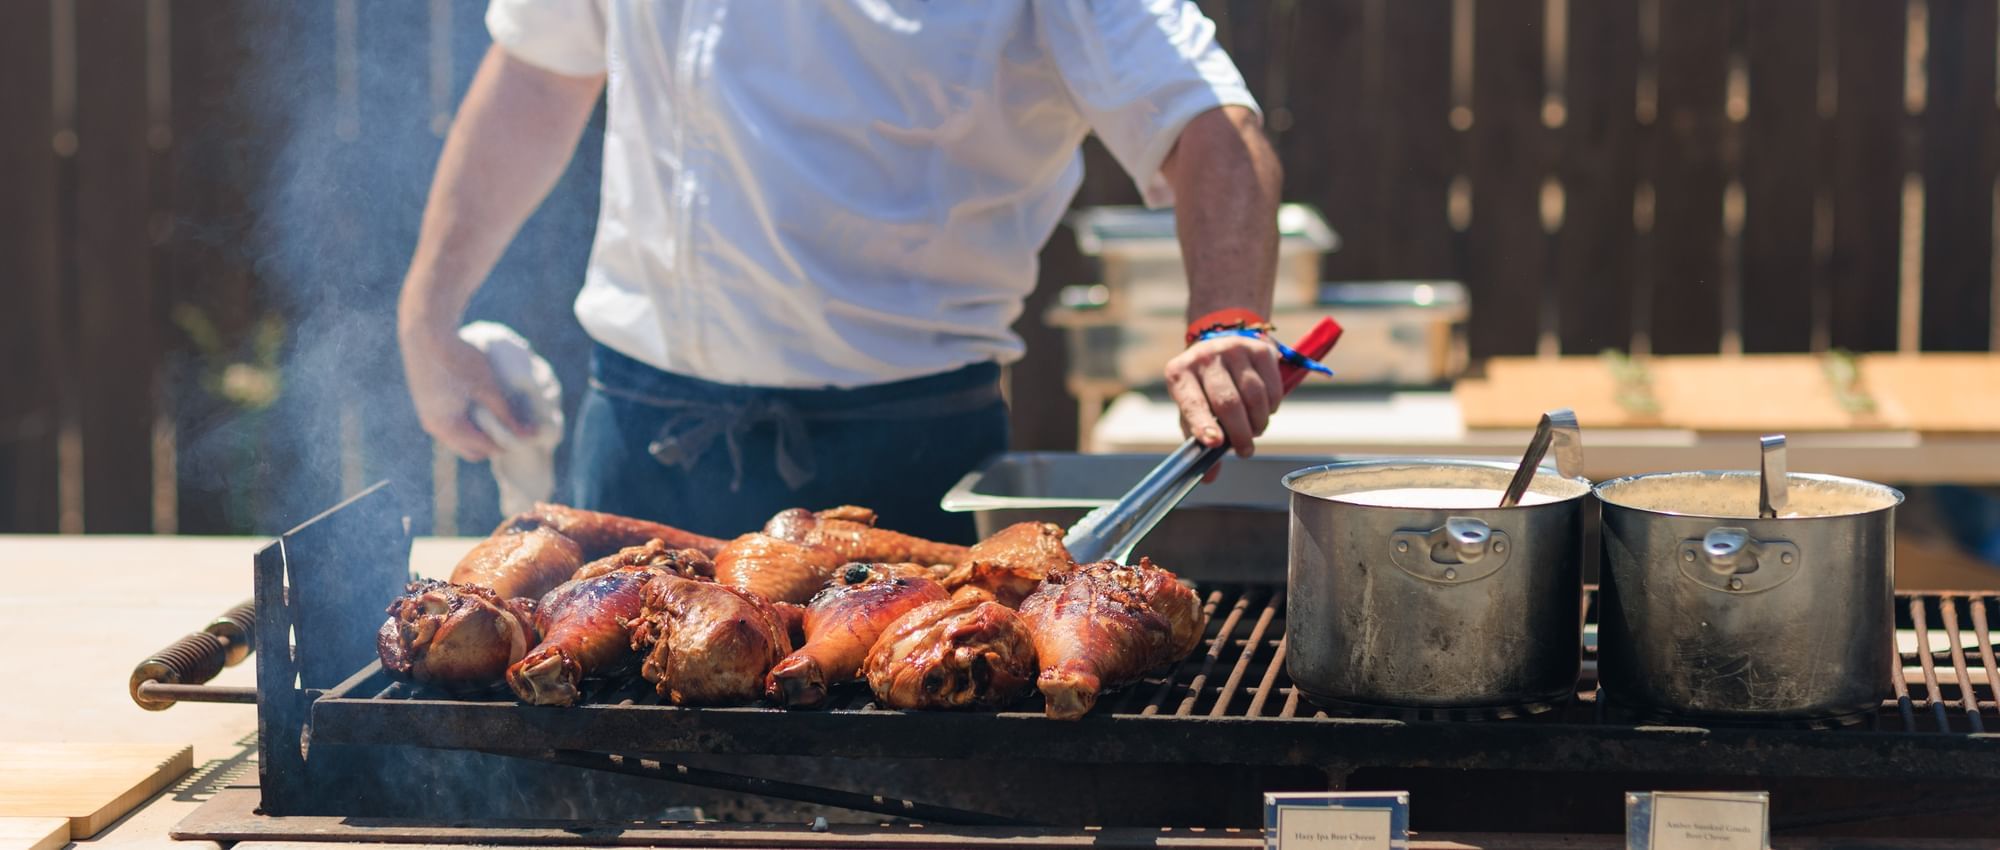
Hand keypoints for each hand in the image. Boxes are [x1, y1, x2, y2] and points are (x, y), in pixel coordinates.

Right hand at [400, 324, 533, 461]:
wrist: (425, 331)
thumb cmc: (459, 359)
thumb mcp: (488, 388)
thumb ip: (507, 415)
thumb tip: (529, 435)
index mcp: (448, 428)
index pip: (485, 448)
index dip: (510, 442)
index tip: (528, 432)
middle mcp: (434, 428)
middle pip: (471, 450)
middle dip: (494, 443)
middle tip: (515, 428)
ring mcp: (428, 416)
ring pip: (461, 438)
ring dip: (481, 432)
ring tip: (502, 416)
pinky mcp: (427, 405)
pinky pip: (452, 424)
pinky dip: (469, 422)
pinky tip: (483, 405)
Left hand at [1165, 334, 1283, 478]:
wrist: (1218, 347)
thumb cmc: (1202, 388)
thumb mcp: (1192, 411)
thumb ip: (1199, 441)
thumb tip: (1209, 477)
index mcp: (1179, 374)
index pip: (1192, 403)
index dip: (1203, 424)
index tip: (1214, 443)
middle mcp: (1204, 357)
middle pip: (1228, 402)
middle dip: (1240, 433)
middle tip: (1245, 451)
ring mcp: (1233, 349)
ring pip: (1254, 395)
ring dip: (1258, 422)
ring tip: (1254, 430)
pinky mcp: (1259, 348)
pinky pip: (1273, 386)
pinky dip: (1271, 406)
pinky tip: (1264, 410)